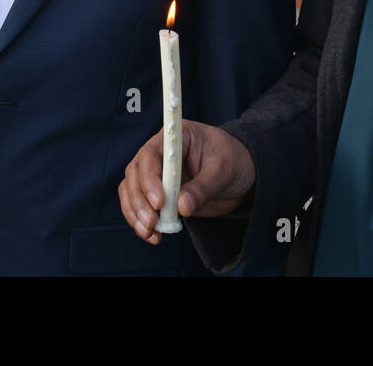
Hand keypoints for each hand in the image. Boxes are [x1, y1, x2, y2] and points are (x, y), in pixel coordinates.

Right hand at [119, 120, 257, 244]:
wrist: (242, 175)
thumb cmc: (234, 161)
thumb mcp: (224, 170)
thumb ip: (203, 187)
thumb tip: (182, 207)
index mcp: (175, 137)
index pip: (151, 154)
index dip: (150, 178)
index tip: (159, 202)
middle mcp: (159, 153)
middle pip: (135, 173)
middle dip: (139, 200)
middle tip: (152, 223)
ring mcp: (156, 174)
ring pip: (130, 190)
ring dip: (136, 213)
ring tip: (150, 232)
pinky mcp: (157, 193)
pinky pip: (138, 205)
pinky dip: (139, 221)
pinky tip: (152, 235)